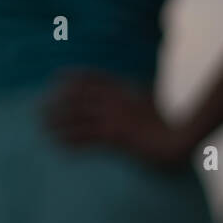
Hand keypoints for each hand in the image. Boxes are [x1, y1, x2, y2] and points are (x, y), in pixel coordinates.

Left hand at [45, 68, 192, 167]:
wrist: (183, 139)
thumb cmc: (166, 123)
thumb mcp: (147, 99)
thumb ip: (131, 93)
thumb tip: (121, 89)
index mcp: (124, 88)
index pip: (93, 76)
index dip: (73, 76)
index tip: (55, 78)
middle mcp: (116, 99)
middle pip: (78, 97)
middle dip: (57, 102)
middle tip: (39, 109)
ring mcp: (115, 117)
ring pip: (78, 117)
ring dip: (58, 123)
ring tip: (44, 129)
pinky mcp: (117, 136)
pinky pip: (87, 138)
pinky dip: (72, 141)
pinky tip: (60, 146)